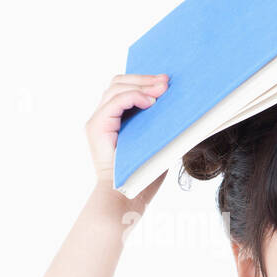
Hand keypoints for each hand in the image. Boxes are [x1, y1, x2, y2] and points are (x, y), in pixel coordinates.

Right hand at [84, 72, 169, 202]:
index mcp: (114, 120)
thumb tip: (180, 105)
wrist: (127, 198)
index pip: (124, 88)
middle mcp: (102, 118)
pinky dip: (134, 97)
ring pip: (116, 88)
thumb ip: (160, 124)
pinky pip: (115, 102)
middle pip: (118, 83)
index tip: (166, 81)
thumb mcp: (156, 143)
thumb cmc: (143, 176)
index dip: (144, 80)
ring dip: (141, 85)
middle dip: (144, 78)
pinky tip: (151, 102)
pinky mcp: (96, 127)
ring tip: (162, 90)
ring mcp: (97, 122)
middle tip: (166, 81)